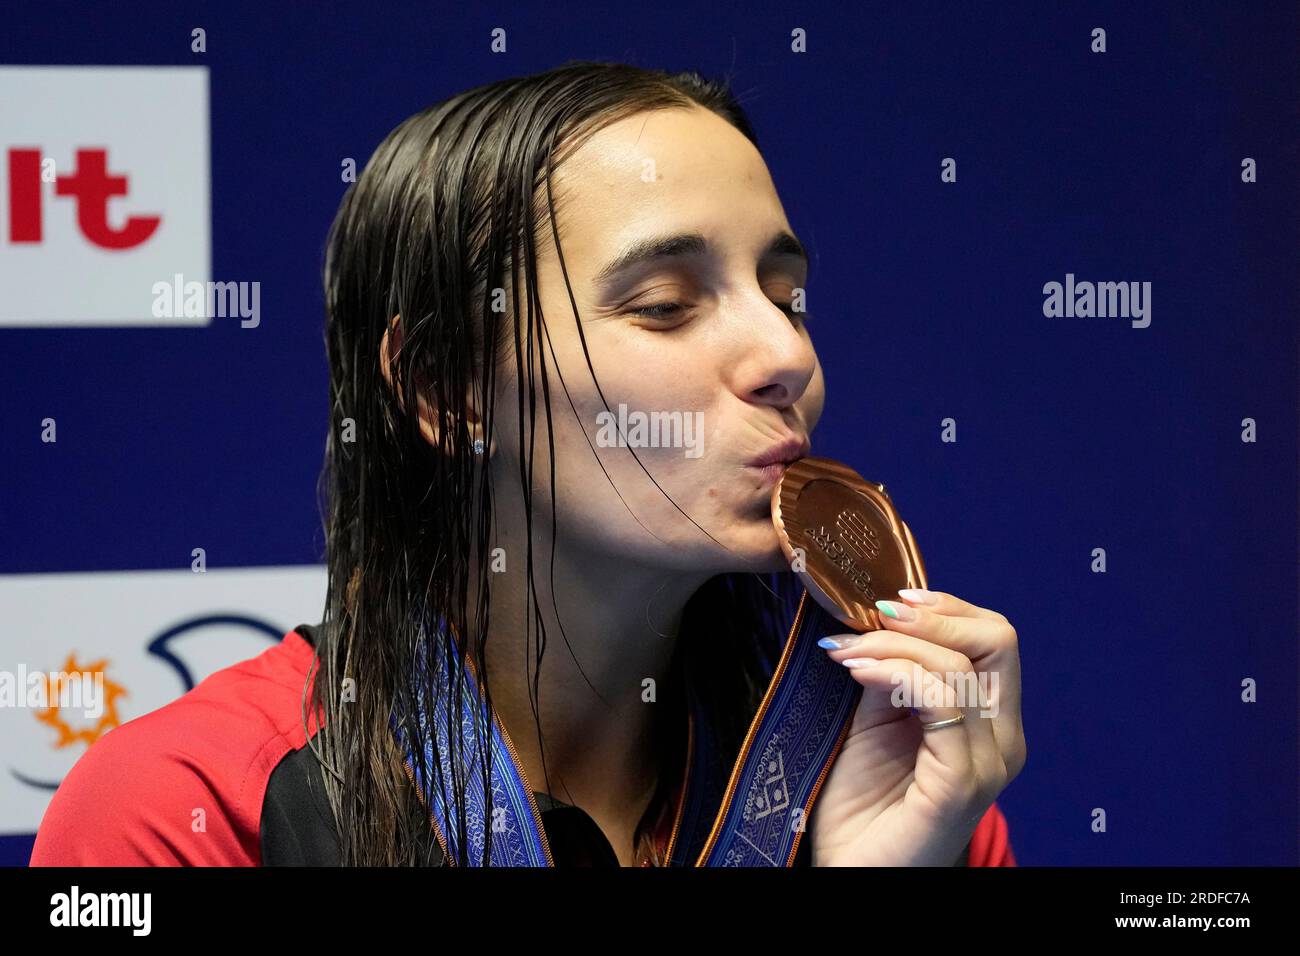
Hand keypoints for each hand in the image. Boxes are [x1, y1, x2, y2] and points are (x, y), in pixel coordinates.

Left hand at [808, 588, 1025, 865]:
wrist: (851, 872)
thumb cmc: (863, 806)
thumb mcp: (877, 721)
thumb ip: (894, 674)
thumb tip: (884, 620)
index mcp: (990, 723)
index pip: (995, 639)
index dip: (949, 608)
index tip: (892, 600)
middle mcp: (1003, 742)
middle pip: (997, 641)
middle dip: (932, 616)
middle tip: (875, 615)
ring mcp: (987, 764)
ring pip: (959, 667)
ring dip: (894, 645)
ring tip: (847, 653)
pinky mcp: (961, 784)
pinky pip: (940, 704)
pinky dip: (896, 673)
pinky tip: (858, 671)